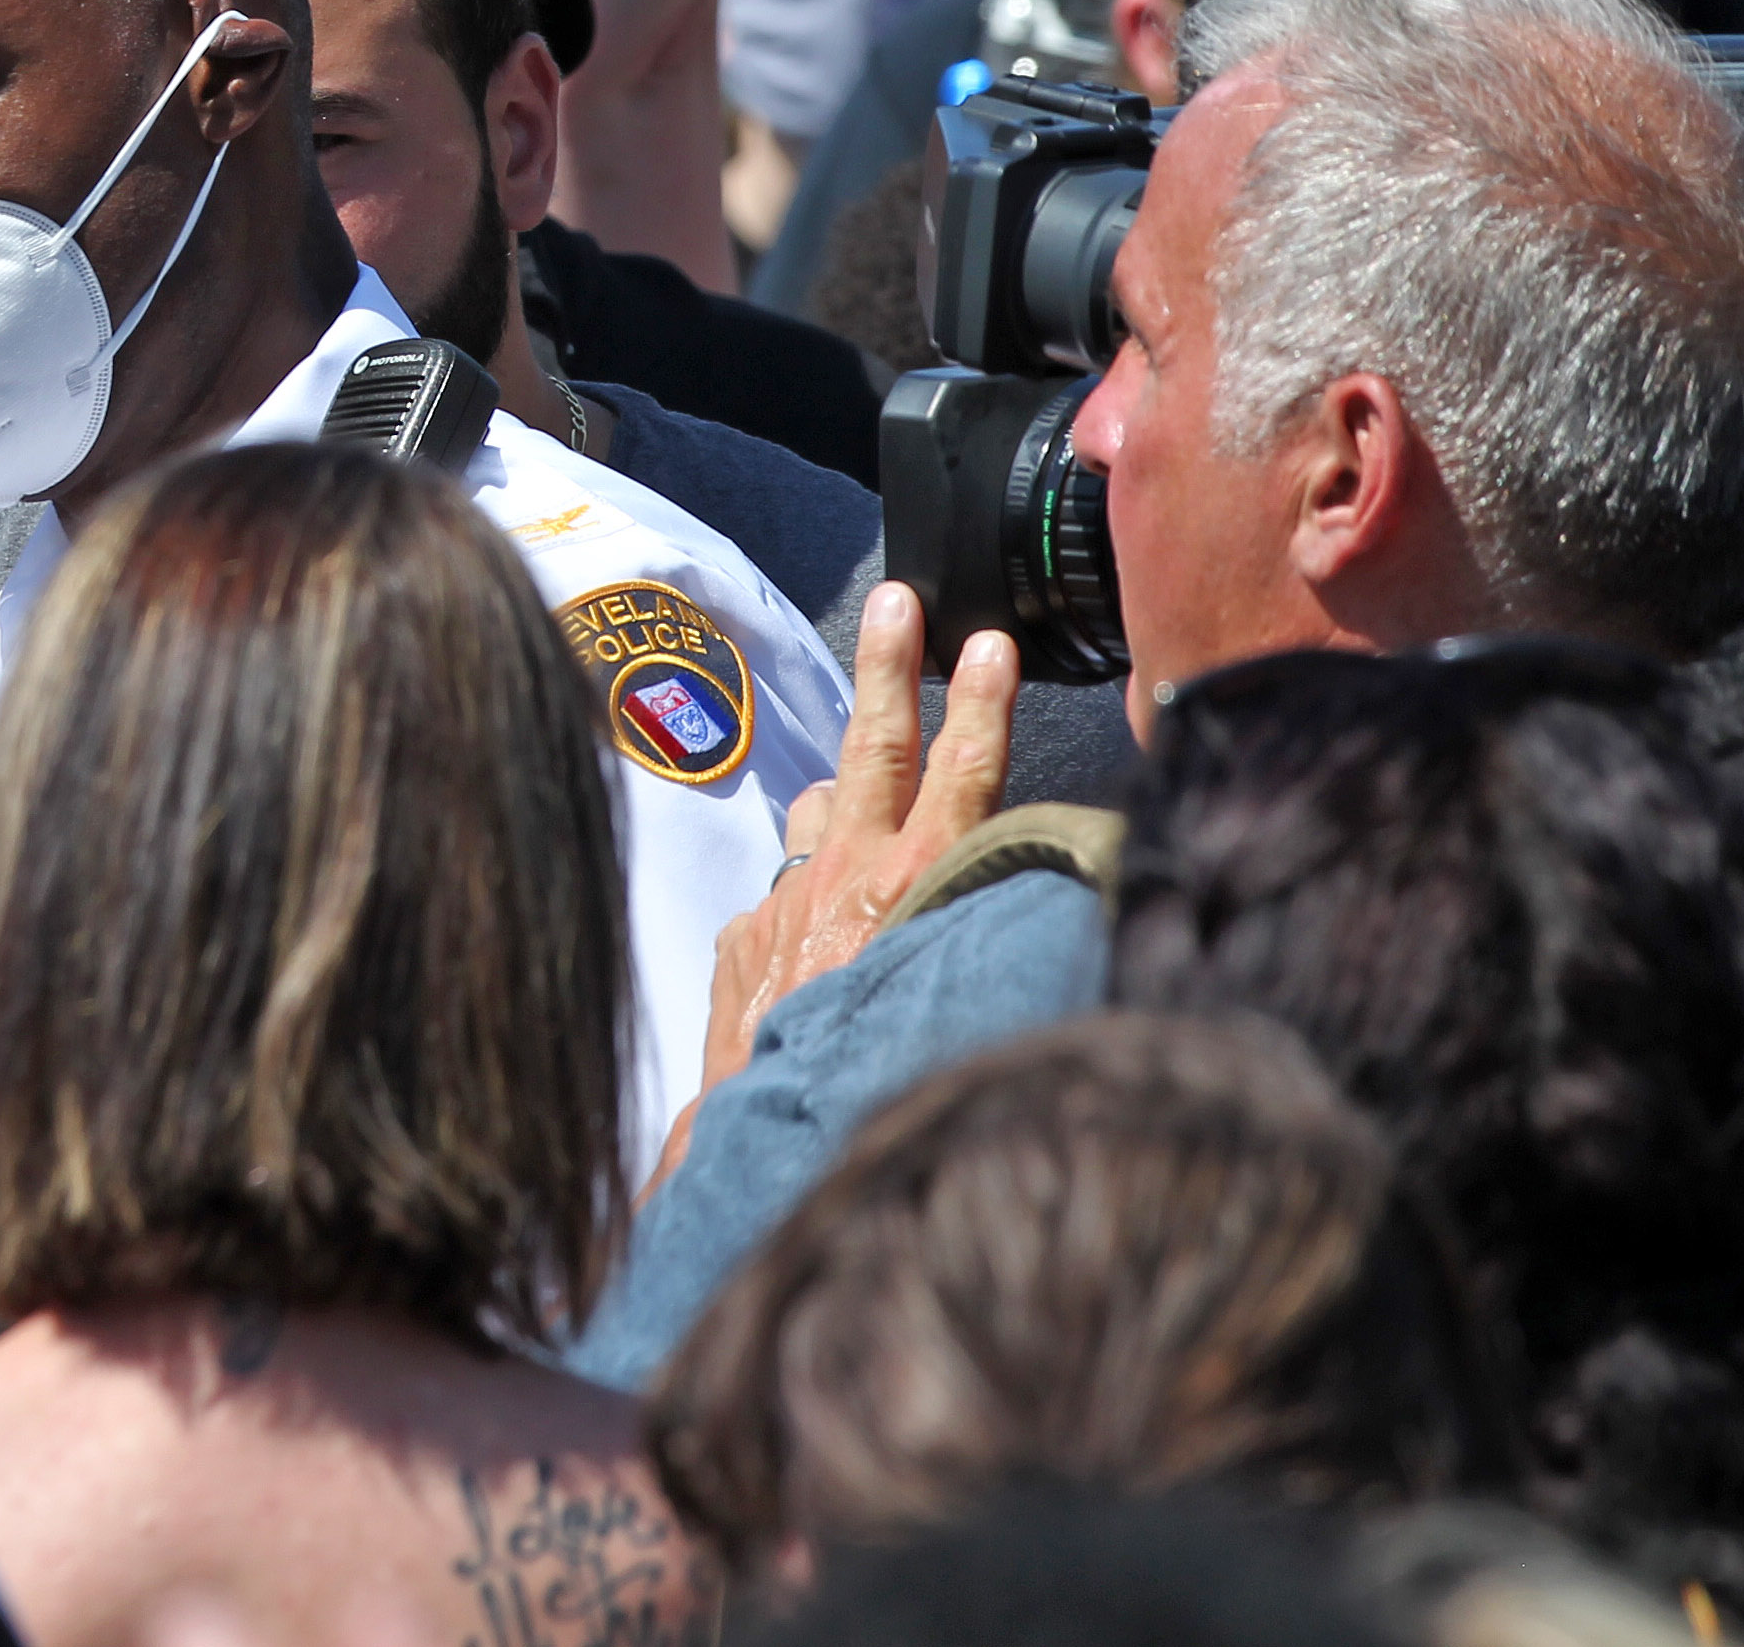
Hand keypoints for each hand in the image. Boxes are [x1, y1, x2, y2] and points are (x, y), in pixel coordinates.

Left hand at [691, 584, 1018, 1095]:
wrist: (772, 1144)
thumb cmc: (880, 1084)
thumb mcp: (952, 1004)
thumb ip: (967, 935)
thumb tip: (1001, 897)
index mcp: (915, 890)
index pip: (962, 774)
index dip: (982, 705)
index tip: (990, 644)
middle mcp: (847, 878)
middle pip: (876, 746)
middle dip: (889, 666)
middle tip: (897, 599)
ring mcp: (786, 898)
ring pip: (818, 808)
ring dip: (841, 790)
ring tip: (857, 782)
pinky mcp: (742, 932)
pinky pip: (783, 888)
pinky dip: (805, 895)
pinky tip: (815, 938)